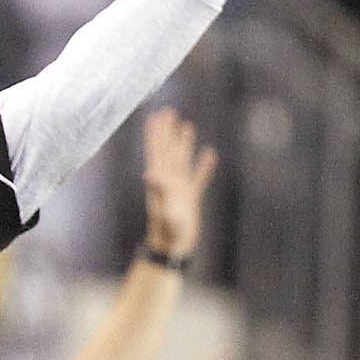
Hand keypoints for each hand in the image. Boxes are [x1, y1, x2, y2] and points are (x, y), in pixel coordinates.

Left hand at [141, 107, 215, 258]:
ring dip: (183, 144)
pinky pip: (198, 178)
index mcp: (160, 180)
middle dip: (167, 131)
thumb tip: (150, 172)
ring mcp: (179, 189)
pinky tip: (210, 154)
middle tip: (167, 112)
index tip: (155, 115)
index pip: (157, 151)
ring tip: (186, 126)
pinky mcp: (190, 199)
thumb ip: (160, 190)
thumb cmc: (168, 231)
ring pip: (182, 160)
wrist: (174, 248)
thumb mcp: (165, 208)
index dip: (156, 133)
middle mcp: (168, 181)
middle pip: (167, 150)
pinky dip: (204, 166)